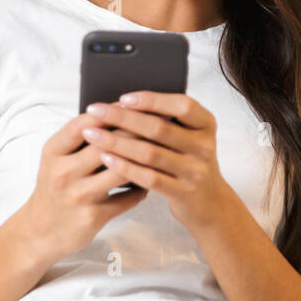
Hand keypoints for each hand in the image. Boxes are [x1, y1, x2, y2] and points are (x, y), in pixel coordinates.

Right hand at [14, 111, 149, 263]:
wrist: (39, 232)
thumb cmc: (55, 188)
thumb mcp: (56, 160)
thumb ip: (80, 139)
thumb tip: (120, 112)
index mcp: (53, 152)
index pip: (84, 123)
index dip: (111, 111)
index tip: (135, 103)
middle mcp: (63, 172)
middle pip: (106, 143)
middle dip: (136, 130)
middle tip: (162, 121)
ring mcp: (78, 195)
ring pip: (120, 170)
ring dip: (144, 159)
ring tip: (162, 150)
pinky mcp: (92, 217)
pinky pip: (127, 198)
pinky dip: (143, 188)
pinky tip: (153, 180)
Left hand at [81, 91, 240, 228]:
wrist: (208, 201)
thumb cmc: (187, 160)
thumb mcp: (188, 137)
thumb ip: (166, 120)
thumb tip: (121, 105)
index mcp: (206, 124)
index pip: (182, 106)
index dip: (152, 100)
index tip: (123, 98)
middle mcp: (204, 146)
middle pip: (160, 128)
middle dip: (123, 118)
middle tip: (95, 111)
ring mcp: (196, 171)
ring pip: (151, 153)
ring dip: (117, 142)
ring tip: (92, 135)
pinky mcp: (184, 193)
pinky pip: (150, 178)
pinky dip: (125, 167)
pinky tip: (106, 159)